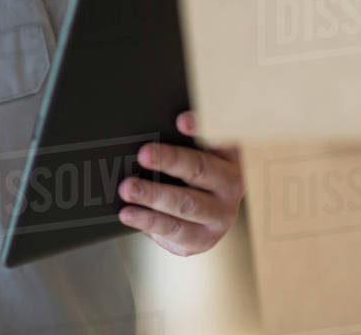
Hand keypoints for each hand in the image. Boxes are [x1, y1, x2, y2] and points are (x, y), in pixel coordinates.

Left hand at [117, 110, 244, 256]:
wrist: (201, 217)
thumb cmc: (189, 174)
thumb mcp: (192, 154)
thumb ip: (178, 140)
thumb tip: (144, 131)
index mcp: (231, 156)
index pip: (220, 138)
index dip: (201, 128)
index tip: (180, 120)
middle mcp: (232, 186)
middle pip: (200, 170)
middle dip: (170, 161)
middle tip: (143, 154)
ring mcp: (221, 216)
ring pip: (186, 205)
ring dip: (154, 196)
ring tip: (128, 189)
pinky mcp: (204, 240)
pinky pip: (174, 231)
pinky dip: (148, 221)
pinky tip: (128, 214)